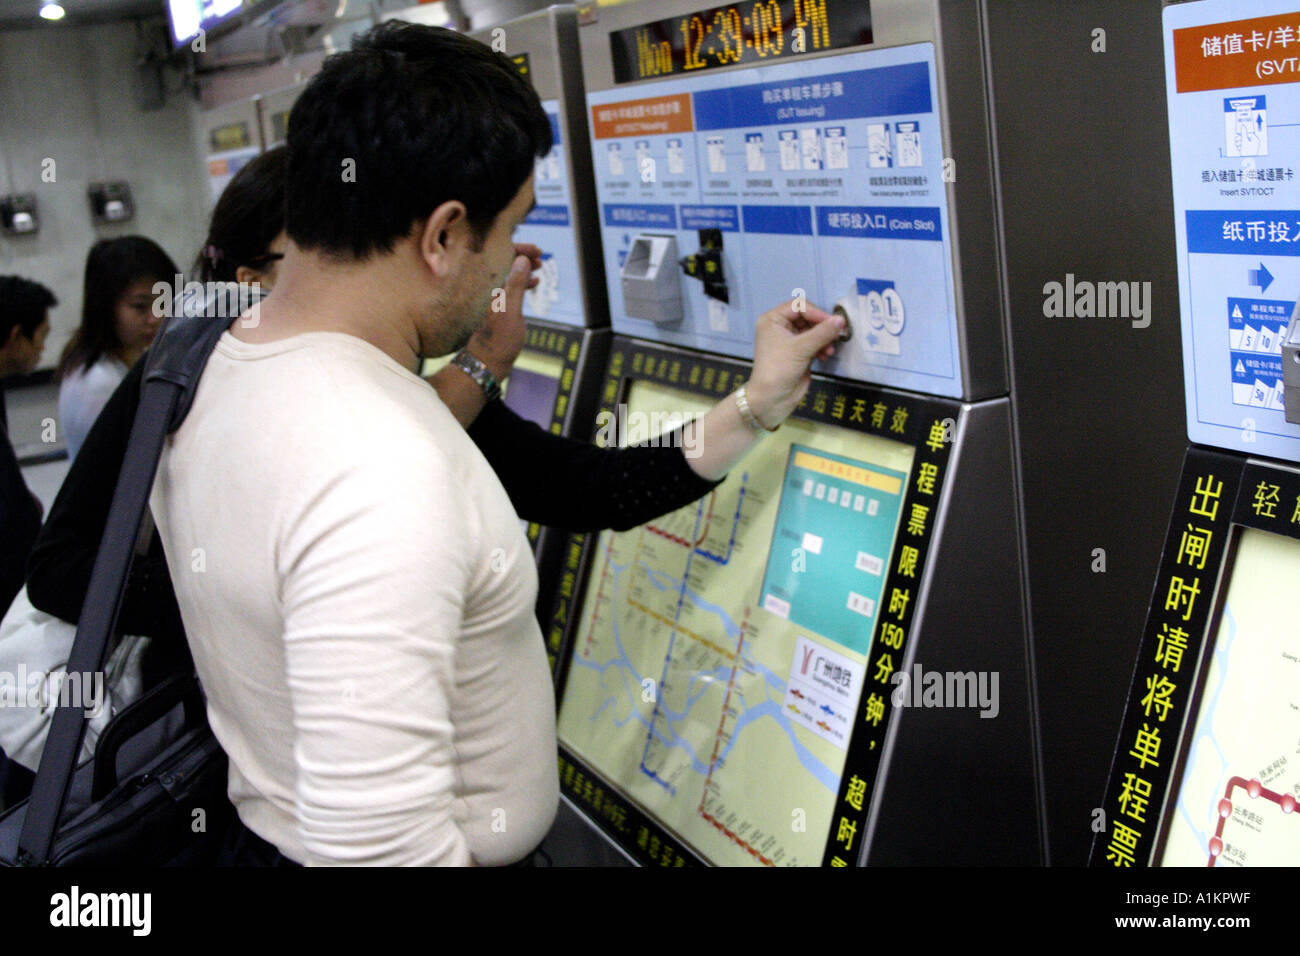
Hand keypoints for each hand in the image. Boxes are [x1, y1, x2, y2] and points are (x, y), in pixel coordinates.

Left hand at [465, 242, 541, 380]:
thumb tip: (521, 259)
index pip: (501, 255)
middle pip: (503, 262)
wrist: (487, 362)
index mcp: (487, 286)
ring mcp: (490, 297)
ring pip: (507, 274)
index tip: (536, 252)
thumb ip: (515, 284)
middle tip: (539, 258)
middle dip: (522, 256)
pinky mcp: (495, 306)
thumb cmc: (499, 340)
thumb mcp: (511, 310)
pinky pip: (509, 286)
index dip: (519, 249)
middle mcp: (486, 289)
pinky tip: (533, 283)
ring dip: (523, 268)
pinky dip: (521, 282)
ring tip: (539, 268)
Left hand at [745, 299, 843, 427]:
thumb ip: (823, 332)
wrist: (772, 398)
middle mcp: (780, 326)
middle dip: (822, 327)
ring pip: (813, 330)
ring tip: (829, 349)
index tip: (832, 322)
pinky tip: (826, 355)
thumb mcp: (801, 348)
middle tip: (836, 335)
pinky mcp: (798, 352)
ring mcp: (789, 340)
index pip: (799, 306)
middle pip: (807, 317)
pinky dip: (822, 347)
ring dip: (824, 338)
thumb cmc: (779, 368)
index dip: (816, 313)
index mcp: (773, 319)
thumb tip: (842, 320)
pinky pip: (814, 343)